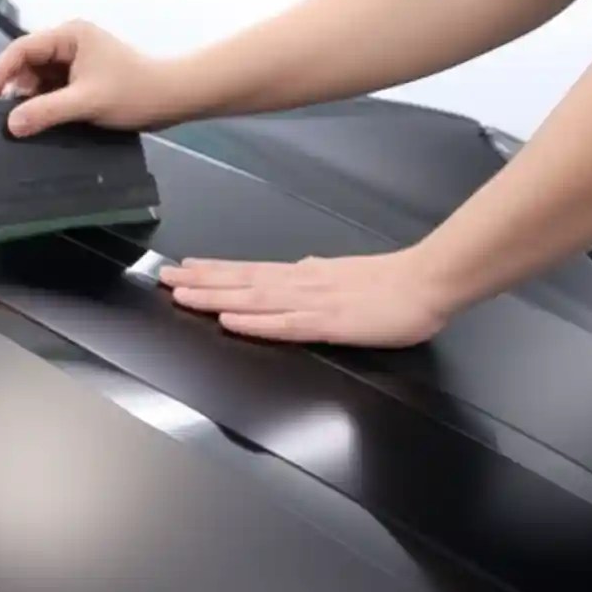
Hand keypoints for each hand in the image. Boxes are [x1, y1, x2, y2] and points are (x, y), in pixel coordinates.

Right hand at [0, 20, 179, 136]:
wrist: (172, 98)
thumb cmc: (135, 92)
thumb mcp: (87, 102)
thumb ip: (47, 111)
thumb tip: (12, 124)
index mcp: (69, 36)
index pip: (21, 49)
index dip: (0, 73)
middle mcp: (70, 43)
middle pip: (28, 65)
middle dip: (19, 91)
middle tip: (12, 121)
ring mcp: (77, 62)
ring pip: (40, 80)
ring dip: (34, 101)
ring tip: (31, 125)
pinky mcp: (84, 79)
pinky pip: (55, 90)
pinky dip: (48, 106)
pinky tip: (46, 123)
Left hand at [158, 250, 456, 347]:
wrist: (428, 283)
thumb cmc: (392, 285)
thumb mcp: (345, 273)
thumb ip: (319, 273)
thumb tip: (298, 267)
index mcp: (305, 275)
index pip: (250, 271)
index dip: (214, 271)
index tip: (184, 268)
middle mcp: (301, 284)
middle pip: (242, 282)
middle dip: (200, 282)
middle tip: (164, 278)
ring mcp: (313, 303)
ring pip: (254, 299)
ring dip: (215, 298)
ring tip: (182, 295)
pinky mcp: (329, 322)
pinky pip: (285, 325)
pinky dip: (255, 323)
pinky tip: (230, 321)